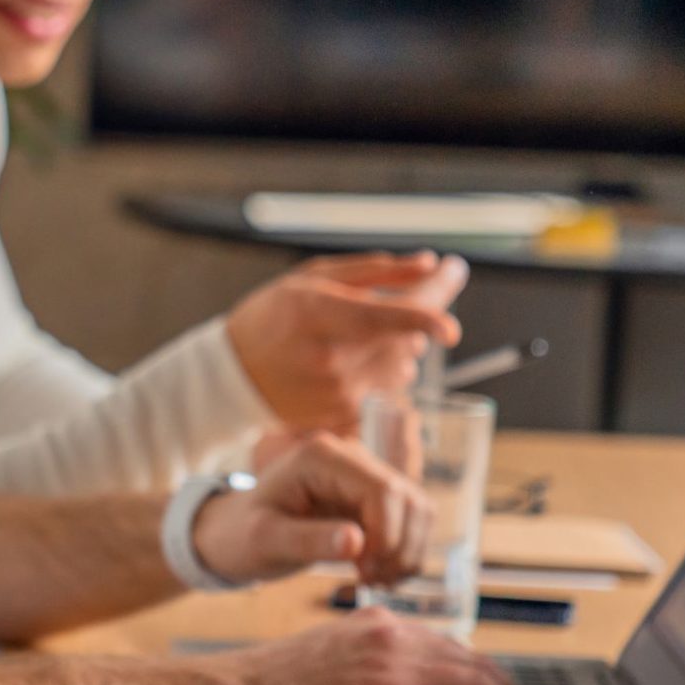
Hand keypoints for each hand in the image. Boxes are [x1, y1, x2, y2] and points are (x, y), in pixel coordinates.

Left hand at [192, 432, 428, 586]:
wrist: (237, 533)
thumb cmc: (243, 535)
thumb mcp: (265, 541)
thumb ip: (308, 541)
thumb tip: (357, 542)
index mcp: (321, 458)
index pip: (382, 489)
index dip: (387, 535)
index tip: (366, 572)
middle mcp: (350, 458)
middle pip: (409, 499)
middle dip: (399, 547)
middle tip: (369, 581)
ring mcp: (366, 476)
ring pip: (419, 511)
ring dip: (407, 553)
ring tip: (373, 580)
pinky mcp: (375, 499)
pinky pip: (412, 524)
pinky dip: (405, 554)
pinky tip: (377, 575)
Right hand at [226, 252, 467, 430]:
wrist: (233, 375)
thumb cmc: (273, 317)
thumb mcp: (312, 279)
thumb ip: (375, 271)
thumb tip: (430, 266)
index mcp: (322, 314)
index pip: (387, 318)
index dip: (426, 320)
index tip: (450, 329)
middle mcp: (332, 358)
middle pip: (406, 342)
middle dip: (411, 325)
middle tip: (381, 316)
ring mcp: (339, 393)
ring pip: (403, 369)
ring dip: (395, 353)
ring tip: (352, 346)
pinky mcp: (344, 418)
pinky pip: (389, 393)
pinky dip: (382, 379)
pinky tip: (351, 370)